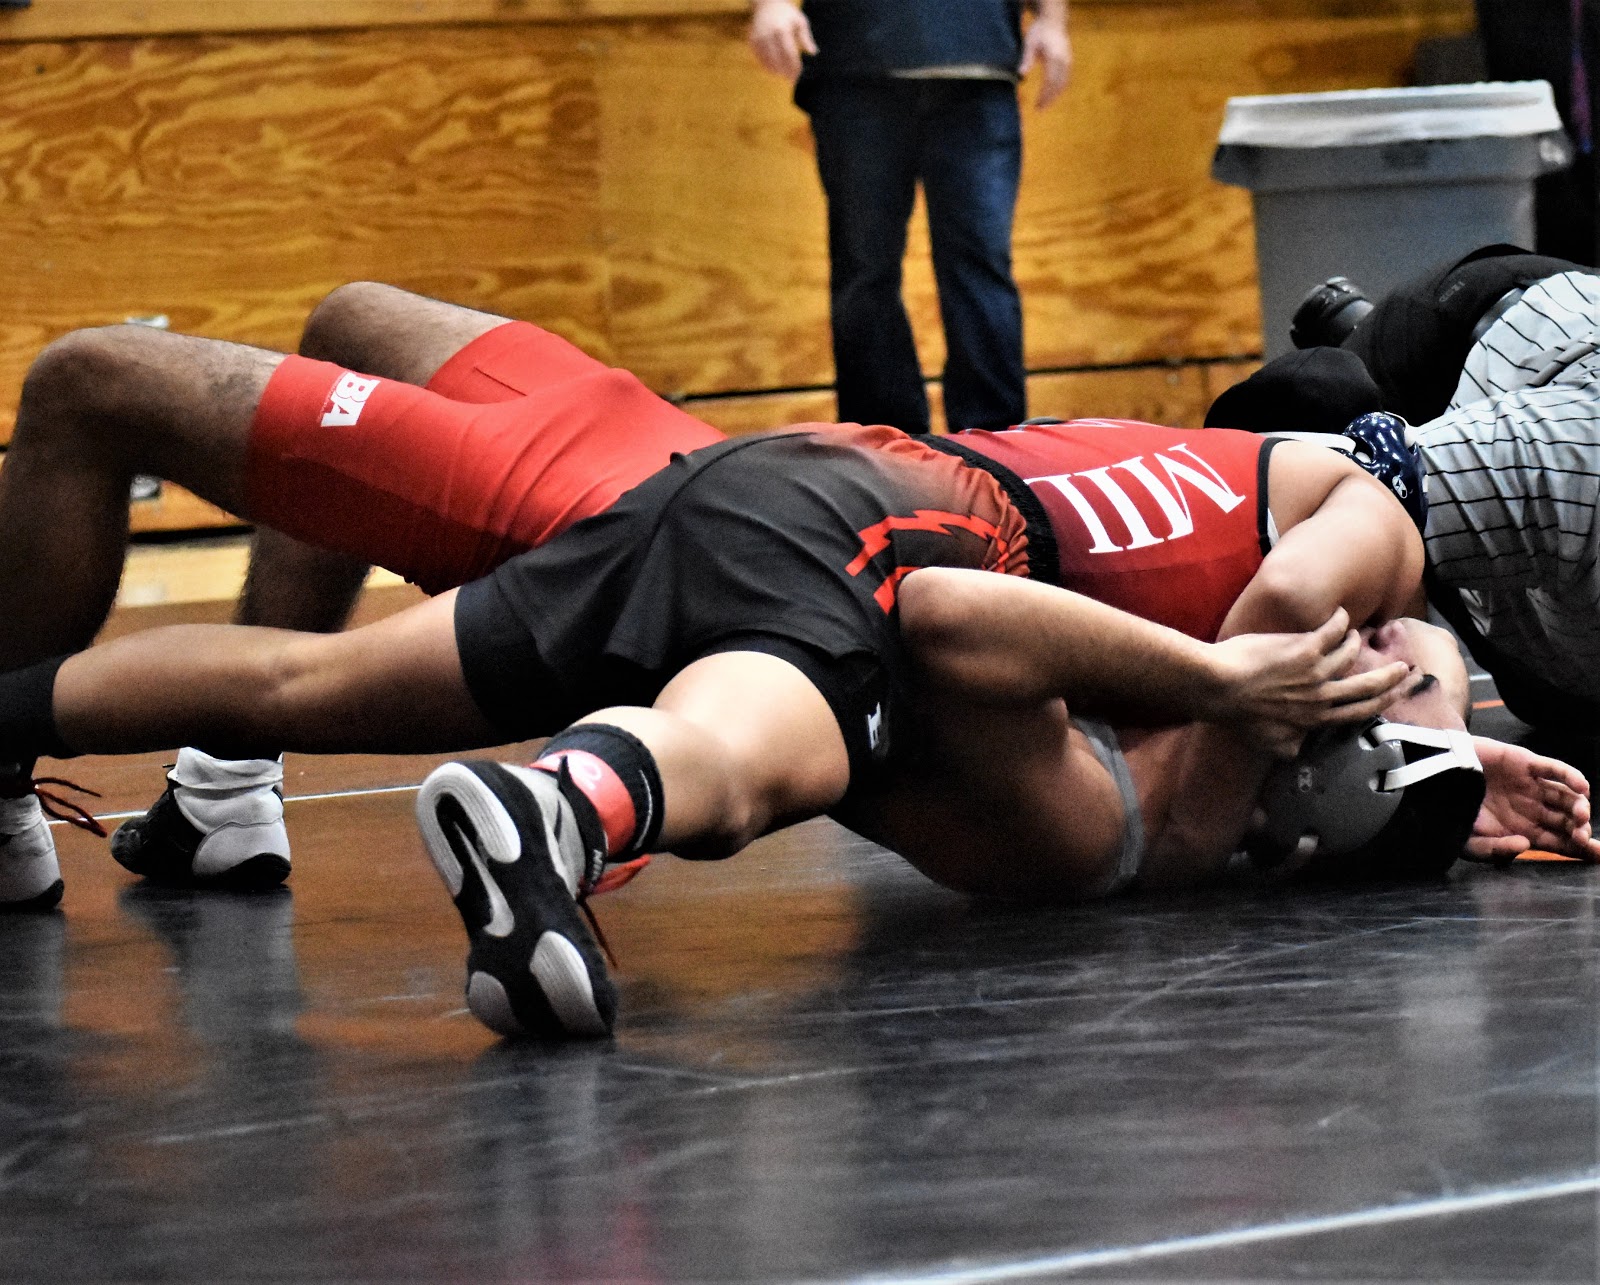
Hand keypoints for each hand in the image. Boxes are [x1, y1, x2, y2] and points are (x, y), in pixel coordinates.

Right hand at [749, 0, 816, 80]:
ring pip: (767, 61)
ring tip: (783, 76)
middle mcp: (769, 35)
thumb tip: (813, 53)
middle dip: (785, 72)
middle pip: (778, 60)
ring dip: (776, 71)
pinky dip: (766, 66)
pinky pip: (759, 58)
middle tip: (791, 80)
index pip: (789, 54)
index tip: (798, 76)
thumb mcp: (800, 21)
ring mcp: (759, 38)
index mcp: (782, 30)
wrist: (767, 4)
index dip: (794, 67)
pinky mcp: (752, 41)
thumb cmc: (787, 13)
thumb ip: (806, 37)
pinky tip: (773, 70)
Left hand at [1018, 10, 1070, 108]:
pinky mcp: (1069, 62)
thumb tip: (1021, 75)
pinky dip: (1059, 89)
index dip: (1044, 95)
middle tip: (1039, 109)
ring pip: (1063, 83)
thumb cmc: (1039, 32)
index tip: (1037, 104)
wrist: (1053, 21)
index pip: (1050, 81)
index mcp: (1054, 57)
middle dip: (1049, 98)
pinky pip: (1066, 79)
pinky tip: (1051, 96)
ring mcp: (1068, 61)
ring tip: (1044, 106)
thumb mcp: (1029, 43)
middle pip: (1058, 85)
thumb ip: (1027, 59)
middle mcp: (1064, 60)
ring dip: (1055, 96)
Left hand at [1203, 608, 1408, 756]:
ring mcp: (1315, 672)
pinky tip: (1339, 614)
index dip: (1381, 704)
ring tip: (1354, 634)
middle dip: (1390, 677)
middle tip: (1406, 667)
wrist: (1216, 687)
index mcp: (1313, 719)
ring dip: (1354, 641)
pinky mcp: (1305, 648)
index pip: (1358, 712)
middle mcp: (1320, 697)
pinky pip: (1333, 629)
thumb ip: (1287, 745)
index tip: (1395, 695)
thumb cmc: (1235, 714)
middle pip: (1367, 687)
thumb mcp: (1266, 740)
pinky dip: (1339, 620)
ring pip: (1349, 653)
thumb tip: (1299, 751)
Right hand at [1463, 737, 1599, 863]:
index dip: (1583, 849)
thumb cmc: (1450, 812)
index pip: (1561, 842)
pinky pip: (1555, 770)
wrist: (1433, 777)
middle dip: (1581, 831)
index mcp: (1524, 830)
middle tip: (1582, 837)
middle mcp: (1533, 809)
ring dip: (1579, 807)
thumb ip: (1495, 850)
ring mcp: (1531, 786)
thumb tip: (1525, 846)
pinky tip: (1581, 788)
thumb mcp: (1468, 842)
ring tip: (1580, 816)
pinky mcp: (1525, 763)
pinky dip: (1571, 777)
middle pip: (1569, 822)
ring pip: (1567, 797)